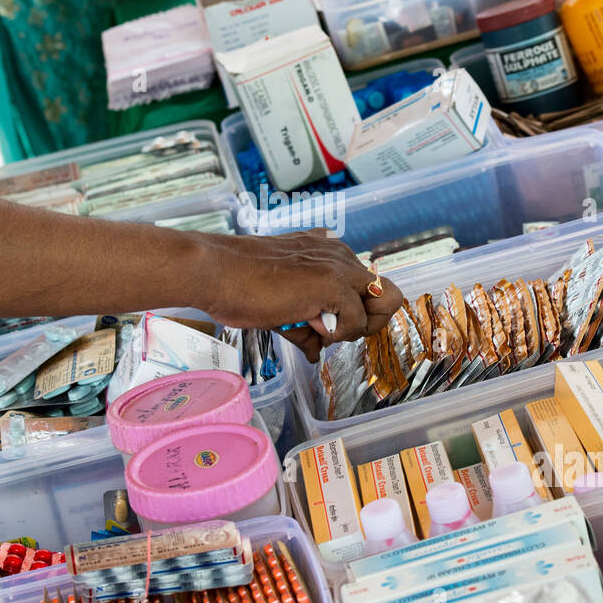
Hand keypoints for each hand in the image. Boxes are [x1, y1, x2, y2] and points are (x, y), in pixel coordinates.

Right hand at [196, 229, 402, 361]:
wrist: (216, 272)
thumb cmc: (238, 285)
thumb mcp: (283, 304)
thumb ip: (308, 324)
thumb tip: (316, 351)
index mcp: (327, 251)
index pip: (366, 286)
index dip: (355, 313)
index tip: (327, 325)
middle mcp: (338, 254)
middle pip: (386, 294)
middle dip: (366, 322)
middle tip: (331, 331)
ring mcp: (338, 266)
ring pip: (382, 305)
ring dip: (353, 328)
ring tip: (314, 325)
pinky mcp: (333, 282)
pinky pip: (357, 322)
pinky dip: (338, 334)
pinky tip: (307, 323)